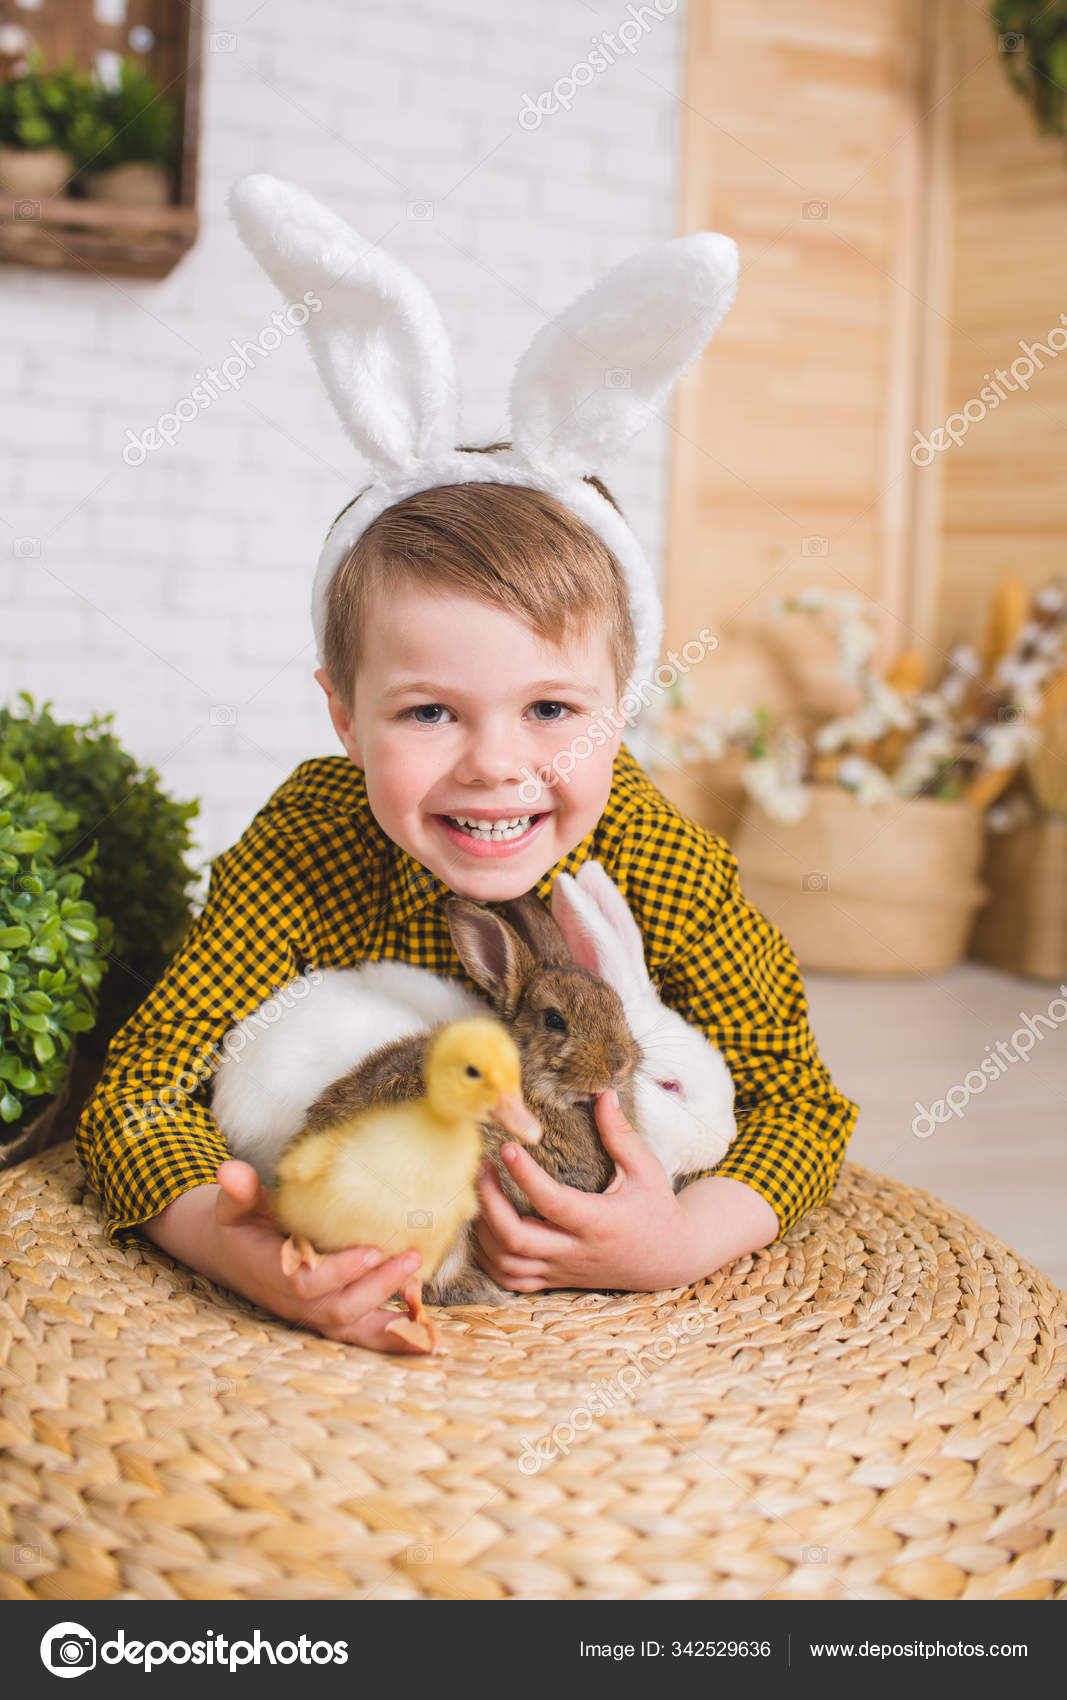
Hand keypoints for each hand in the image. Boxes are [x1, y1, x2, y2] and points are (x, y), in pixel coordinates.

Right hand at [147, 1160, 429, 1353]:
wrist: (235, 1257)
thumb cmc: (243, 1225)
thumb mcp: (234, 1205)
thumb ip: (238, 1191)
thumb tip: (228, 1168)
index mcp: (270, 1273)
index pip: (305, 1282)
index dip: (339, 1271)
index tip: (371, 1251)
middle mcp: (293, 1302)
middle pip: (337, 1308)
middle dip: (376, 1287)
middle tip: (411, 1257)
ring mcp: (313, 1315)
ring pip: (354, 1325)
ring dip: (391, 1312)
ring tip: (422, 1281)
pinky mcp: (331, 1319)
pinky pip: (363, 1336)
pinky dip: (395, 1339)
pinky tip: (428, 1337)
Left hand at [472, 1089, 702, 1291]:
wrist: (670, 1260)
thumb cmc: (657, 1209)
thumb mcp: (646, 1169)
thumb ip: (621, 1133)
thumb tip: (603, 1092)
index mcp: (599, 1222)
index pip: (553, 1202)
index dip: (525, 1176)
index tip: (508, 1147)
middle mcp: (576, 1251)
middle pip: (516, 1240)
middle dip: (490, 1204)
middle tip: (481, 1169)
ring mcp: (563, 1270)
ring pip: (507, 1263)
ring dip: (484, 1230)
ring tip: (480, 1193)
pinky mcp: (557, 1280)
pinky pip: (511, 1280)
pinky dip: (489, 1258)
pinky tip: (484, 1228)